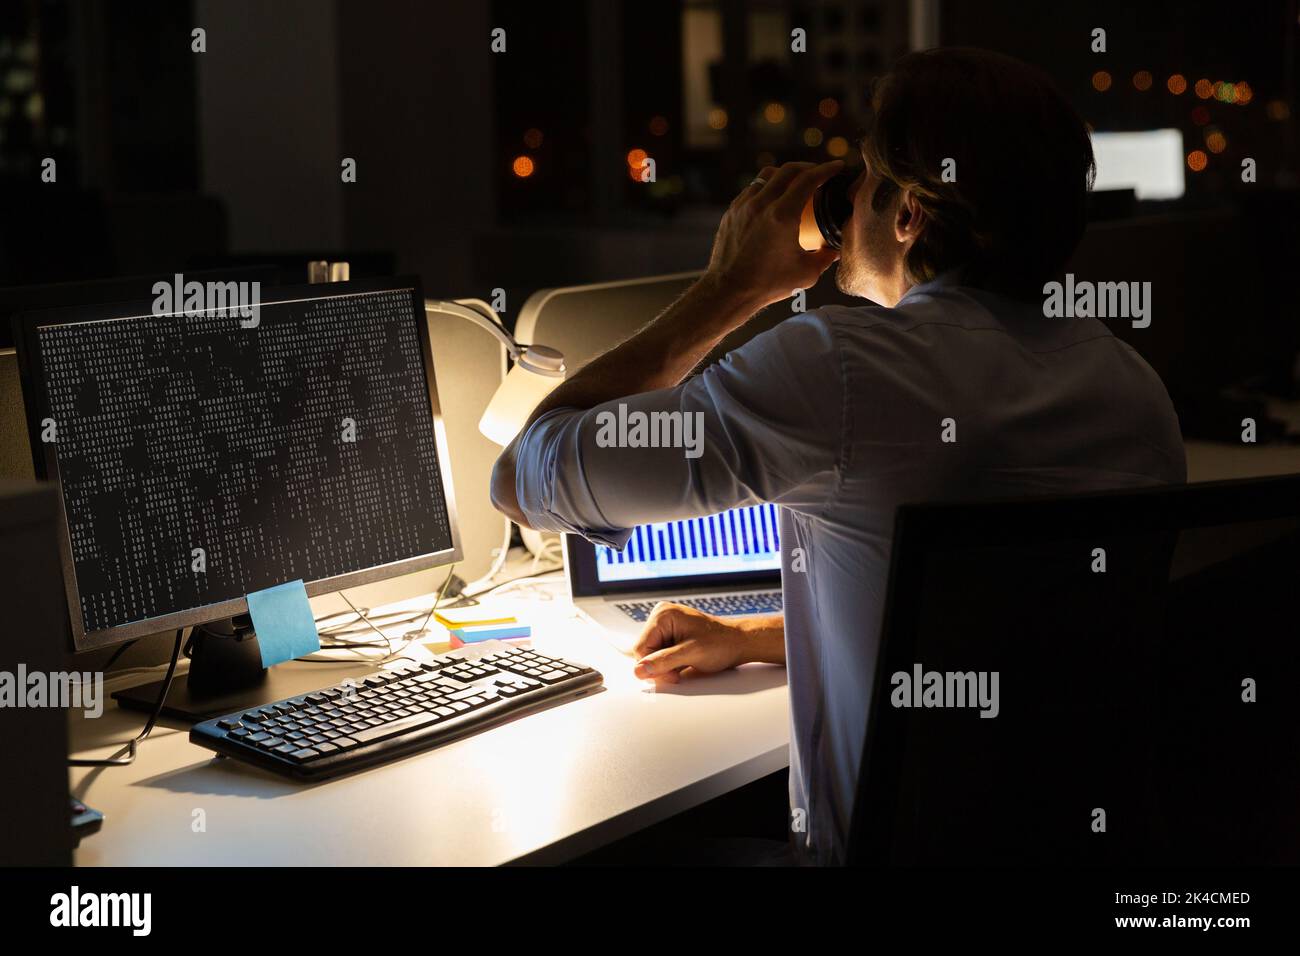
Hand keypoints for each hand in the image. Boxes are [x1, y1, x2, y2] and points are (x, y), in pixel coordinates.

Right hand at [631, 602, 746, 682]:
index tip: (671, 674)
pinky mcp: (671, 635)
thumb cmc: (721, 643)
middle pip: (645, 651)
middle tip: (679, 672)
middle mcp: (662, 617)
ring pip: (652, 655)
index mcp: (663, 615)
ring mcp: (666, 626)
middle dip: (660, 666)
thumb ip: (663, 661)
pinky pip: (660, 654)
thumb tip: (639, 670)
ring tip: (685, 664)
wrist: (739, 643)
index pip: (641, 648)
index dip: (653, 666)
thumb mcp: (691, 654)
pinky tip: (684, 662)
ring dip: (666, 666)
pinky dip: (670, 664)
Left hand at [706, 160, 843, 308]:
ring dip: (784, 175)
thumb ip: (826, 257)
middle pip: (787, 170)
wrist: (728, 291)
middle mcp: (761, 205)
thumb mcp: (806, 273)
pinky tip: (772, 198)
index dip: (826, 170)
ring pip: (766, 176)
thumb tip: (836, 249)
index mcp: (782, 216)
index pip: (808, 180)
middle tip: (818, 173)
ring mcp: (743, 206)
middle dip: (807, 167)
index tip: (837, 167)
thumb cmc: (766, 285)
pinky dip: (766, 187)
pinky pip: (751, 189)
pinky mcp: (731, 212)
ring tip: (795, 183)